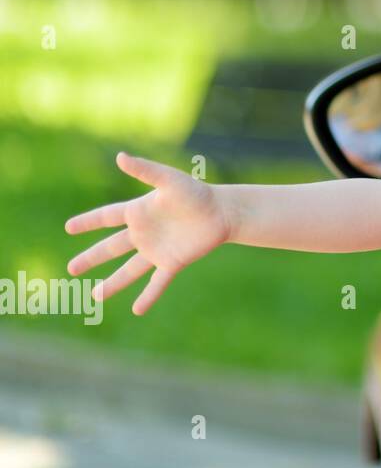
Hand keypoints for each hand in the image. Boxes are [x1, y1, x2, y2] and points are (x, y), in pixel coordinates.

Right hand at [65, 152, 232, 314]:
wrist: (223, 211)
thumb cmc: (197, 192)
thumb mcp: (169, 180)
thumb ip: (145, 170)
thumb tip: (120, 156)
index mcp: (139, 212)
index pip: (106, 217)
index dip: (88, 221)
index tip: (69, 227)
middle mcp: (144, 233)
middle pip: (111, 248)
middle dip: (91, 258)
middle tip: (71, 269)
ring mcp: (157, 250)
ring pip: (129, 270)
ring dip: (113, 284)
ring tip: (95, 297)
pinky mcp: (173, 262)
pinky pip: (157, 282)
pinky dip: (148, 296)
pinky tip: (137, 310)